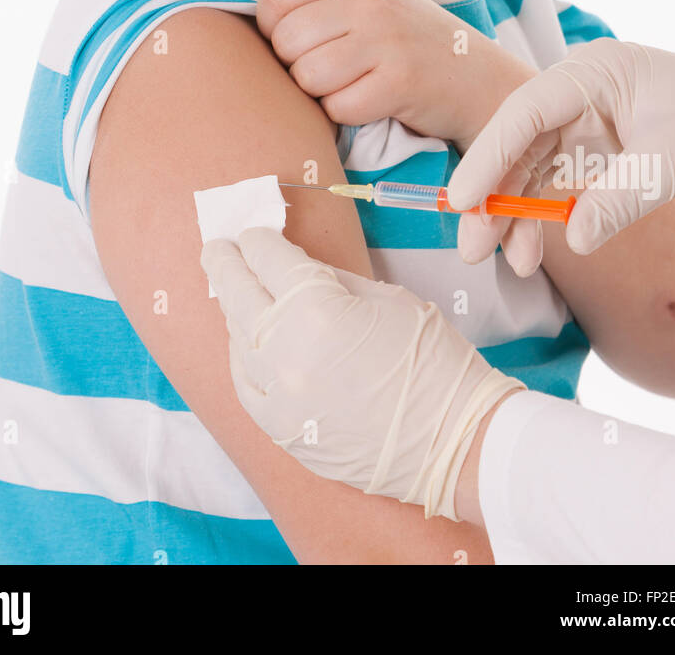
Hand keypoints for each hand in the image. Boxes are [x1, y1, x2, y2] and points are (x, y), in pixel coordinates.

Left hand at [200, 227, 524, 522]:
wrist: (456, 440)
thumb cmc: (433, 360)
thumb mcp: (385, 297)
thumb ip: (330, 281)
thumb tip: (294, 270)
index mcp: (316, 308)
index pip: (268, 259)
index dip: (259, 240)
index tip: (255, 234)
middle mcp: (285, 352)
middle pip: (237, 293)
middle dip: (226, 263)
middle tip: (217, 247)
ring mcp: (279, 397)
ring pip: (237, 341)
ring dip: (235, 312)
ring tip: (237, 294)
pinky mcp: (283, 432)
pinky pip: (245, 386)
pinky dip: (243, 359)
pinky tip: (246, 345)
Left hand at [257, 0, 516, 141]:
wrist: (479, 77)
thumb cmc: (409, 41)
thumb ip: (317, 0)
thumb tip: (250, 21)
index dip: (272, 27)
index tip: (296, 42)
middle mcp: (367, 0)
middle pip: (286, 42)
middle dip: (298, 66)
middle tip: (332, 69)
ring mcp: (385, 40)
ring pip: (306, 77)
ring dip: (323, 93)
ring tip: (354, 83)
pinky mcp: (398, 82)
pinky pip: (337, 107)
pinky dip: (347, 114)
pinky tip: (373, 100)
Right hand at [447, 38, 674, 254]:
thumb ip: (622, 197)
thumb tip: (575, 240)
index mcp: (593, 74)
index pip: (525, 113)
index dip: (490, 156)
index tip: (464, 199)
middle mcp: (580, 96)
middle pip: (519, 145)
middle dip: (493, 195)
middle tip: (472, 244)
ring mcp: (587, 128)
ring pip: (532, 173)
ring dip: (515, 217)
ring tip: (509, 262)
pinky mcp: (599, 159)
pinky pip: (557, 191)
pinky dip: (543, 222)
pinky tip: (533, 254)